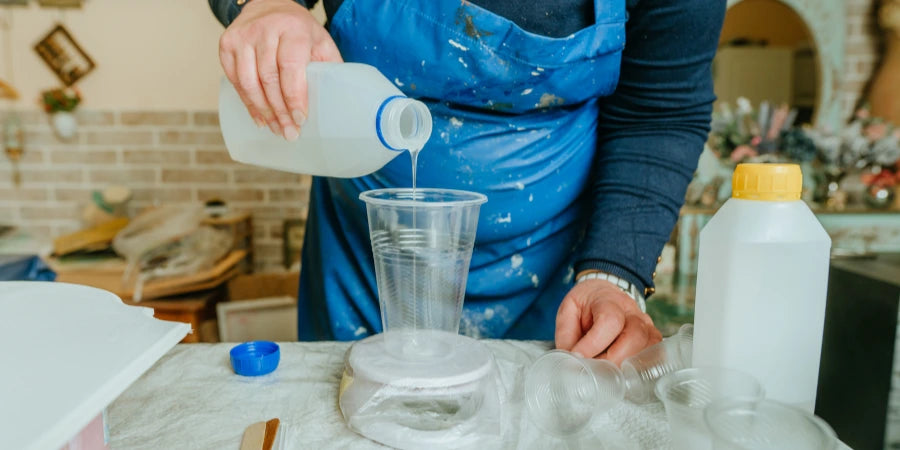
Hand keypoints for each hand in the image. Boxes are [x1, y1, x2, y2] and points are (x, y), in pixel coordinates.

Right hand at [218, 0, 342, 140]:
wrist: (269, 5)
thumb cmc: (299, 30)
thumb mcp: (321, 42)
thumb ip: (329, 68)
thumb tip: (339, 103)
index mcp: (293, 28)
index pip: (290, 67)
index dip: (294, 97)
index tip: (300, 119)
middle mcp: (265, 29)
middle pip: (269, 79)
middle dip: (280, 111)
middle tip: (289, 133)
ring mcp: (243, 36)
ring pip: (249, 82)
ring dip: (263, 111)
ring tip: (275, 128)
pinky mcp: (227, 44)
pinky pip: (235, 80)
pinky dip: (247, 102)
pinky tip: (259, 116)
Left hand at [555, 278, 661, 364]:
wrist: (603, 294)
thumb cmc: (585, 304)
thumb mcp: (568, 312)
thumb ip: (566, 336)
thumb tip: (570, 363)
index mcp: (609, 300)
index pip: (610, 321)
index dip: (594, 343)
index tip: (578, 357)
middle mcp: (633, 312)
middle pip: (634, 336)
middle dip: (612, 359)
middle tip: (594, 370)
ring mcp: (646, 325)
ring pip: (647, 347)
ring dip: (626, 365)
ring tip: (606, 372)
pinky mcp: (652, 338)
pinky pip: (654, 355)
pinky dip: (639, 367)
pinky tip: (622, 373)